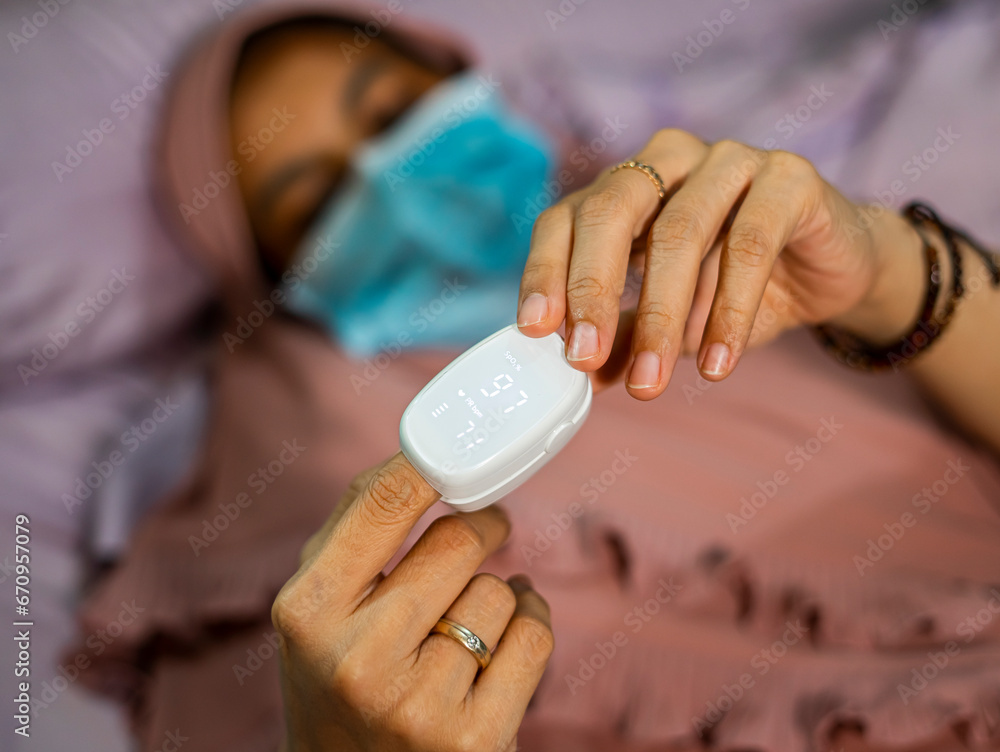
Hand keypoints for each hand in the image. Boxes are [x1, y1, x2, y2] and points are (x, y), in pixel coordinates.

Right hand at [272, 453, 552, 751]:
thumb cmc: (339, 679)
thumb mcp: (319, 610)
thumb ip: (357, 533)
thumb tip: (424, 459)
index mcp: (309, 610)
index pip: (382, 503)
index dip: (436, 464)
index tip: (461, 454)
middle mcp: (357, 658)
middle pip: (458, 541)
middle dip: (484, 525)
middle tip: (487, 526)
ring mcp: (417, 705)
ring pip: (500, 591)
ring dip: (499, 593)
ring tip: (471, 618)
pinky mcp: (472, 740)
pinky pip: (533, 636)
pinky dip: (530, 623)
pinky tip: (503, 641)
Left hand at [516, 129, 920, 396]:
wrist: (829, 271)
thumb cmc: (736, 288)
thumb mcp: (671, 318)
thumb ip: (626, 336)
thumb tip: (582, 375)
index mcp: (626, 187)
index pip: (566, 219)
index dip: (545, 272)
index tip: (536, 331)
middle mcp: (668, 161)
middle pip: (611, 212)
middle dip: (594, 290)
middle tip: (585, 358)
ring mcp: (729, 160)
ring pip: (680, 231)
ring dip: (662, 316)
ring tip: (651, 381)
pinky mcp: (789, 177)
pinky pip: (750, 243)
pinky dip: (728, 311)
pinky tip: (717, 362)